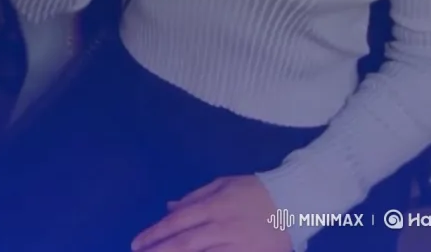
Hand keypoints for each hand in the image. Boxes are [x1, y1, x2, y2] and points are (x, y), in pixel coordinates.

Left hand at [130, 175, 293, 251]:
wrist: (294, 203)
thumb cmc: (255, 191)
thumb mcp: (224, 184)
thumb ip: (195, 197)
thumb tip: (169, 207)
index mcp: (215, 205)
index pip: (178, 221)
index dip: (155, 233)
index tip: (137, 242)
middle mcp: (222, 227)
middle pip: (184, 244)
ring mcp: (236, 246)